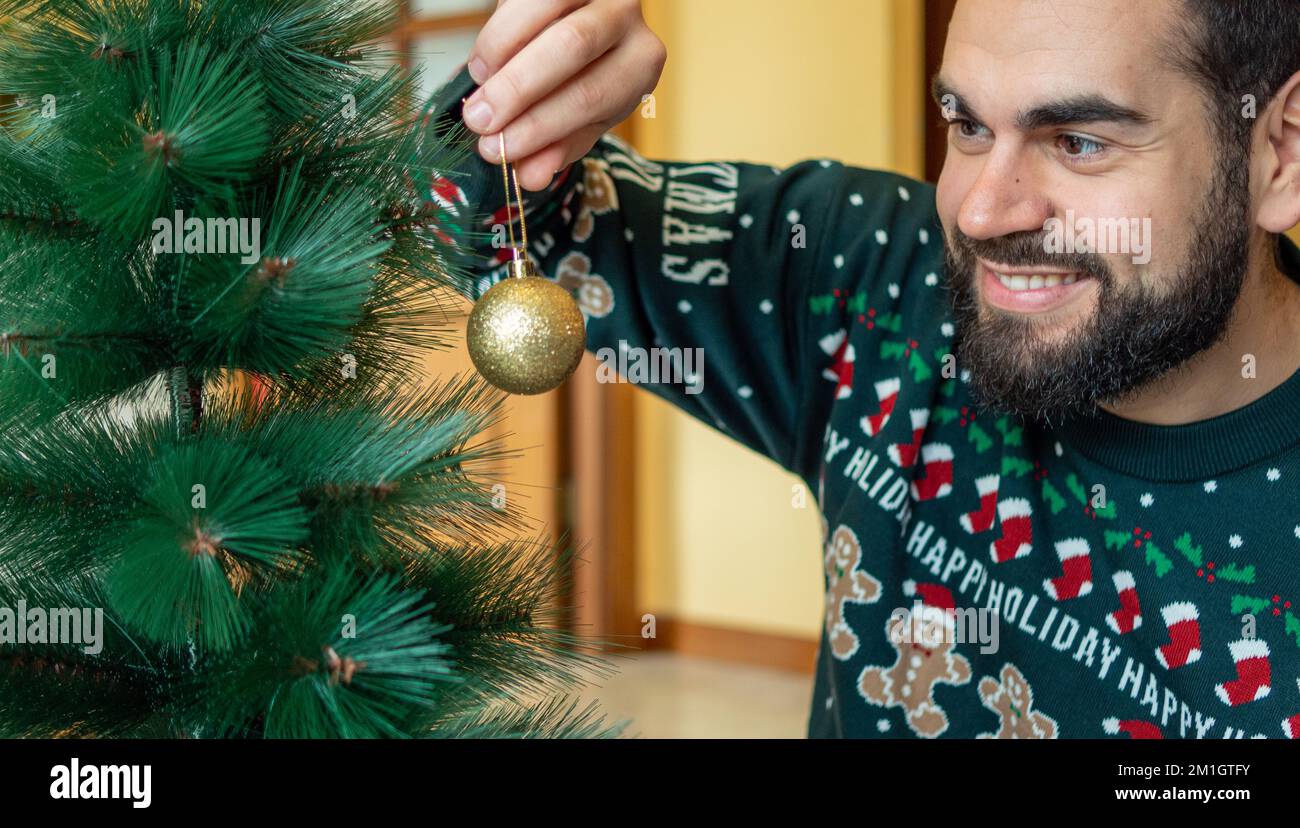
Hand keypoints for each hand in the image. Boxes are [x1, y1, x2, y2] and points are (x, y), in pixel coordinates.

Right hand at [460, 0, 665, 190]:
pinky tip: (482, 63)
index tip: (497, 150)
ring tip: (476, 88)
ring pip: (547, 13)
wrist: (583, 27)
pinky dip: (499, 31)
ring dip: (502, 55)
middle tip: (478, 121)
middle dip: (518, 88)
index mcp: (639, 65)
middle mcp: (628, 19)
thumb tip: (528, 178)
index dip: (542, 125)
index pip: (593, 96)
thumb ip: (557, 145)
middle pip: (573, 47)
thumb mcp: (579, 119)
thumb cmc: (581, 80)